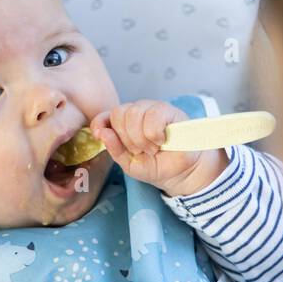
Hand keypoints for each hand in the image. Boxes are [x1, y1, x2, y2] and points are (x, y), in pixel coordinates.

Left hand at [89, 100, 227, 196]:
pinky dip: (154, 133)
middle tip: (141, 150)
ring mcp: (152, 109)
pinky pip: (153, 114)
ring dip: (141, 137)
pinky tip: (160, 140)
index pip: (105, 116)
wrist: (181, 172)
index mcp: (124, 125)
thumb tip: (103, 133)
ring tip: (152, 148)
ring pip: (133, 113)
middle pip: (118, 114)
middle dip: (127, 138)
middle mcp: (136, 113)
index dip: (100, 123)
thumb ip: (115, 149)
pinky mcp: (168, 109)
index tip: (101, 135)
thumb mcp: (130, 164)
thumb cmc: (157, 166)